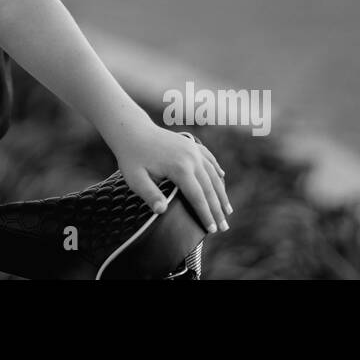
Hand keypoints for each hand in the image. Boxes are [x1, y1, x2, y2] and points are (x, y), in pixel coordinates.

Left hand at [114, 124, 230, 234]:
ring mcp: (193, 149)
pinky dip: (216, 169)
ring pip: (213, 174)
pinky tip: (222, 177)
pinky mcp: (190, 144)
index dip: (206, 215)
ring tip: (228, 210)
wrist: (131, 129)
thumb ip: (149, 195)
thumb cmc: (132, 157)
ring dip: (221, 193)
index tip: (212, 230)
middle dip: (217, 209)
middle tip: (224, 228)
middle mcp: (191, 157)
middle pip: (209, 188)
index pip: (197, 197)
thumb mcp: (135, 179)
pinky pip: (208, 158)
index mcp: (179, 168)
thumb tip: (161, 211)